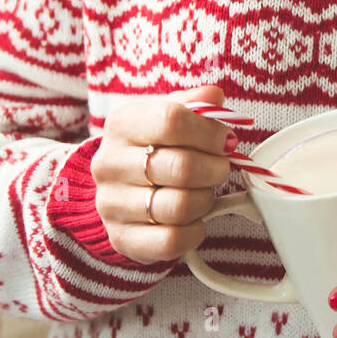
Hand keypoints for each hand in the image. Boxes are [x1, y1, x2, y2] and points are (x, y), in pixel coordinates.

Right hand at [90, 84, 235, 264]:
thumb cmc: (154, 145)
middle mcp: (109, 164)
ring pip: (179, 207)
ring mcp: (111, 204)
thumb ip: (195, 104)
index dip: (210, 132)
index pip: (172, 120)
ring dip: (206, 199)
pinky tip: (195, 218)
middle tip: (222, 167)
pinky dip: (195, 231)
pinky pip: (171, 241)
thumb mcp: (169, 114)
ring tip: (206, 190)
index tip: (226, 140)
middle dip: (215, 168)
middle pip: (182, 167)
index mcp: (123, 124)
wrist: (120, 184)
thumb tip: (214, 96)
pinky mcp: (121, 239)